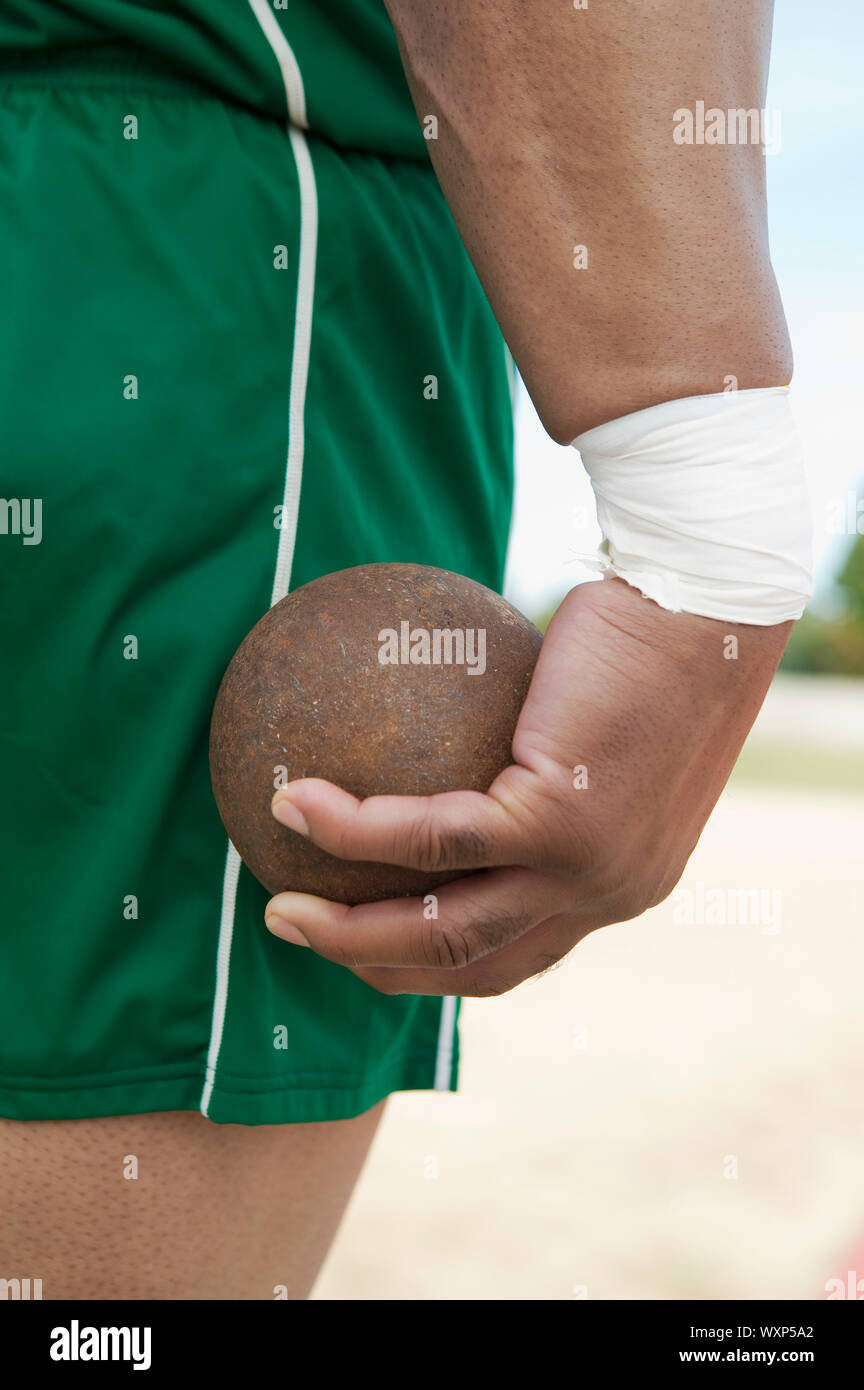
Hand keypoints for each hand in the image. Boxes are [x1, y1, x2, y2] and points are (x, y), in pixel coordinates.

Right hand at [264, 578, 789, 996]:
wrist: (706, 599)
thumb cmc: (650, 636)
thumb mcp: (596, 718)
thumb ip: (533, 762)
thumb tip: (449, 749)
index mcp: (614, 883)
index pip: (517, 954)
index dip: (434, 965)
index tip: (369, 945)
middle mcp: (605, 894)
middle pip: (472, 965)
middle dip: (377, 966)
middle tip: (306, 937)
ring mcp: (586, 868)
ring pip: (446, 928)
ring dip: (350, 930)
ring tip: (281, 907)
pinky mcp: (561, 820)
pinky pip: (435, 835)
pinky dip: (357, 832)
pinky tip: (299, 805)